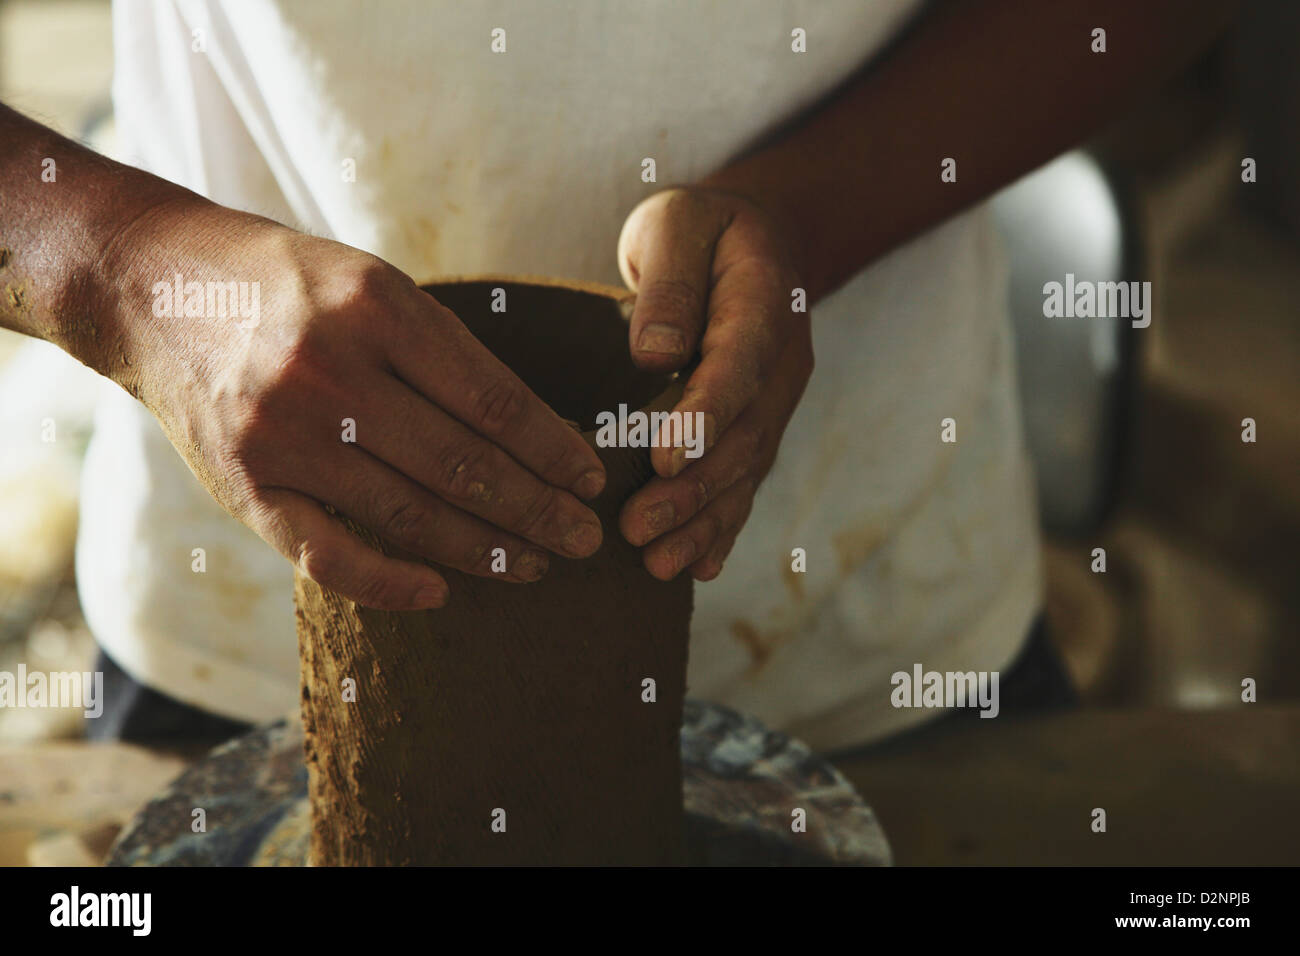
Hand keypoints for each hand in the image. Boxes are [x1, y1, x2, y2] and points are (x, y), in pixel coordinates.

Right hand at [97, 198, 606, 609]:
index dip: (551, 449)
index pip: (491, 399)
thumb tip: (530, 429)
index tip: (590, 479)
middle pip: (462, 464)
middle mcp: (332, 372)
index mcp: (377, 308)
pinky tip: (441, 592)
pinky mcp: (244, 486)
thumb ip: (440, 350)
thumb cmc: (285, 283)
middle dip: (536, 510)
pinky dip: (388, 583)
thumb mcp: (371, 281)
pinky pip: (328, 555)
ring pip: (408, 513)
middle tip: (585, 539)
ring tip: (534, 566)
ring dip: (482, 549)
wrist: (153, 289)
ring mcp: (283, 435)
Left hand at [615, 187, 813, 581]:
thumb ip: (669, 280)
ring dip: (702, 522)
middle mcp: (781, 364)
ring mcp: (774, 402)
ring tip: (657, 564)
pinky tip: (696, 567)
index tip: (662, 459)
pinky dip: (722, 526)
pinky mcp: (758, 427)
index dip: (704, 416)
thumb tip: (653, 354)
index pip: (739, 365)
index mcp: (764, 303)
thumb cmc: (702, 230)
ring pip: (745, 472)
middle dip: (691, 490)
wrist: (754, 243)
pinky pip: (745, 482)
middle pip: (743, 436)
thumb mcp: (677, 224)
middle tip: (636, 530)